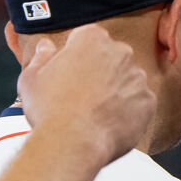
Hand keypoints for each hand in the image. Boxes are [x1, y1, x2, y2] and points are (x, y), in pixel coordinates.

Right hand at [17, 24, 152, 164]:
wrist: (73, 143)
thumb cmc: (48, 108)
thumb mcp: (32, 77)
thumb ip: (42, 57)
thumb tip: (46, 46)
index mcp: (92, 38)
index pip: (87, 38)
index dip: (76, 56)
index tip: (68, 72)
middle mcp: (121, 53)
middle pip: (111, 58)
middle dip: (99, 71)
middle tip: (80, 94)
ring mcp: (138, 77)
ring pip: (126, 80)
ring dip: (114, 91)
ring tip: (94, 111)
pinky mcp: (148, 101)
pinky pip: (138, 102)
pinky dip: (127, 111)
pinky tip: (109, 122)